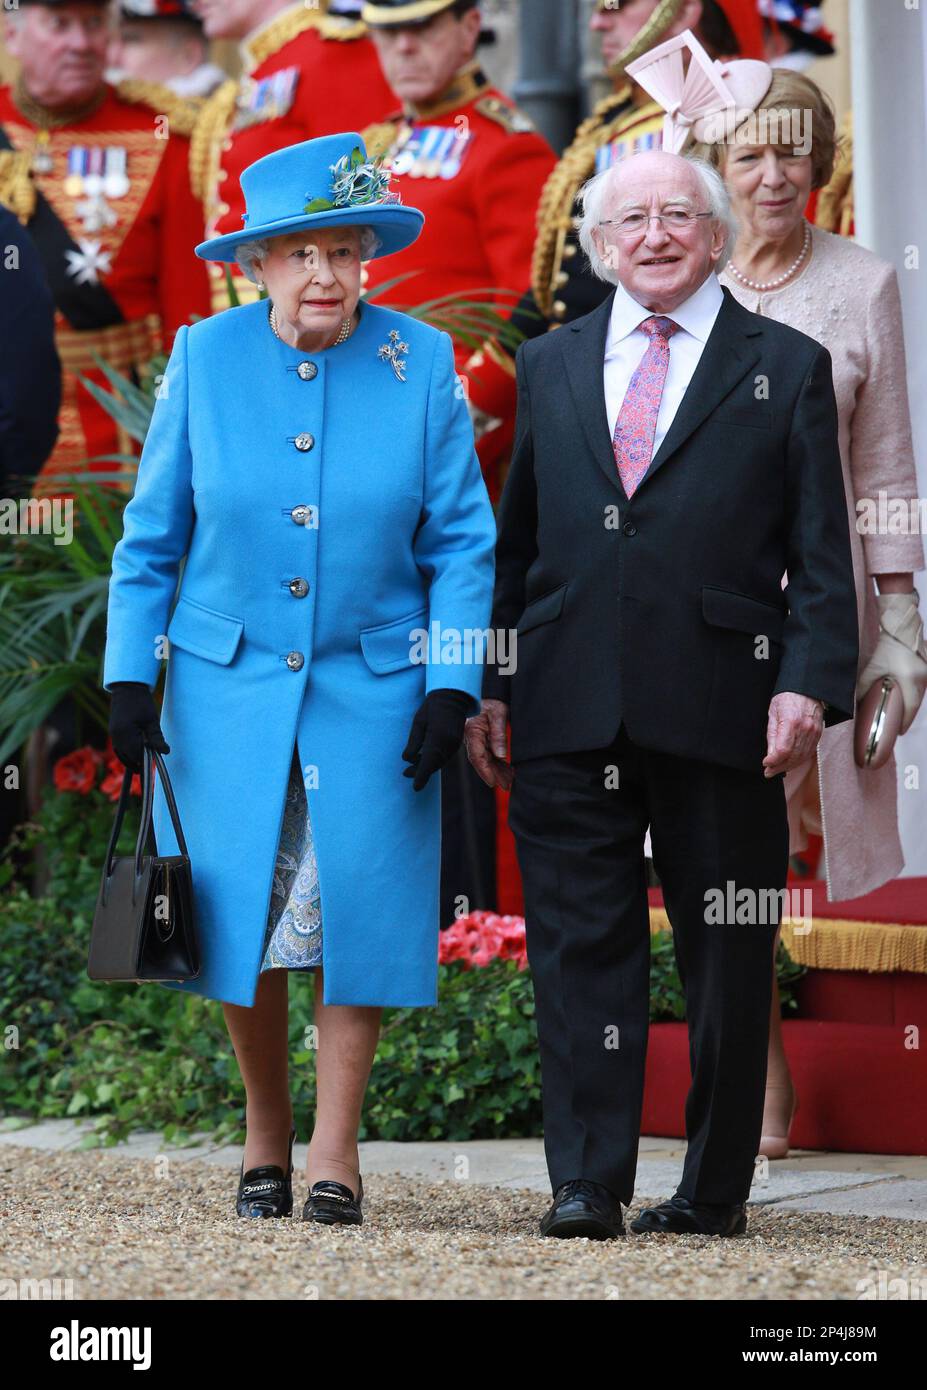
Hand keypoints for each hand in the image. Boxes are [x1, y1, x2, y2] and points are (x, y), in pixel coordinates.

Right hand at [108, 681, 169, 772]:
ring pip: (121, 754)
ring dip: (130, 760)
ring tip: (140, 766)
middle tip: (147, 769)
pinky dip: (125, 753)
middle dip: (137, 762)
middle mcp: (116, 736)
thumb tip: (164, 752)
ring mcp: (113, 734)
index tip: (154, 764)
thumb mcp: (152, 720)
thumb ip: (156, 738)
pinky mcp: (113, 731)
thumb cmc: (141, 703)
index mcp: (125, 734)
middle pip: (127, 757)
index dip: (145, 761)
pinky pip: (118, 748)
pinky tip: (133, 755)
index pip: (136, 754)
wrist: (128, 689)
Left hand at [401, 688, 473, 790]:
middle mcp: (448, 743)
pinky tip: (423, 759)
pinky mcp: (456, 743)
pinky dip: (433, 761)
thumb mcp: (418, 723)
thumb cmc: (431, 708)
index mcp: (438, 737)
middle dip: (420, 772)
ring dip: (426, 767)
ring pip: (439, 762)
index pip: (428, 761)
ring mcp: (454, 744)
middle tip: (405, 774)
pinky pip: (443, 757)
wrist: (452, 698)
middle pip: (434, 764)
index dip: (421, 776)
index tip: (415, 788)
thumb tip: (407, 759)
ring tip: (410, 769)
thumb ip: (413, 742)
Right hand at [464, 698, 512, 789]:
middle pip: (481, 761)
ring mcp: (475, 739)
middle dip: (493, 775)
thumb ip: (499, 735)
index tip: (493, 782)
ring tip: (509, 781)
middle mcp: (471, 738)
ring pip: (485, 760)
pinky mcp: (481, 739)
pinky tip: (507, 770)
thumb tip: (501, 755)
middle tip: (506, 785)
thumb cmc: (491, 701)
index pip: (477, 757)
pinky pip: (488, 754)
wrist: (488, 694)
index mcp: (472, 732)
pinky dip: (497, 763)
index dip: (485, 771)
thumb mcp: (498, 715)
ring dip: (497, 771)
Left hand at [763, 691, 822, 777]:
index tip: (765, 763)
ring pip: (801, 757)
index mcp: (791, 722)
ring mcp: (814, 732)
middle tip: (768, 771)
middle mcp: (805, 729)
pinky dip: (798, 760)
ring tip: (776, 769)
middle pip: (792, 757)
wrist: (807, 688)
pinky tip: (789, 763)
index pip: (783, 750)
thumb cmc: (787, 697)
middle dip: (779, 767)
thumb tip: (770, 755)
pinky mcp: (818, 734)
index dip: (773, 761)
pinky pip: (808, 753)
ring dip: (788, 766)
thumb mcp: (773, 713)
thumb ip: (771, 735)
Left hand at [856, 591, 926, 732]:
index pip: (909, 708)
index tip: (897, 732)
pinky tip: (904, 701)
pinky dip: (912, 697)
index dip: (903, 722)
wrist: (901, 631)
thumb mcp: (872, 669)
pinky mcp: (926, 670)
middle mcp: (922, 679)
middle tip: (897, 727)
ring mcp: (926, 674)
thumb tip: (856, 702)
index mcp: (909, 679)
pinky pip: (920, 690)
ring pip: (919, 698)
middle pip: (915, 706)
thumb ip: (864, 687)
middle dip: (906, 717)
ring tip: (899, 717)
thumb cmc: (886, 649)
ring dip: (909, 708)